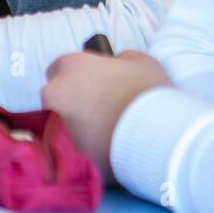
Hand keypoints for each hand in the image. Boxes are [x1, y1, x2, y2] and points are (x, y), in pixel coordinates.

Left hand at [41, 49, 172, 181]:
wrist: (156, 132)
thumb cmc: (147, 90)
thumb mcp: (139, 60)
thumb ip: (119, 60)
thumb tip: (117, 64)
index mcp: (70, 66)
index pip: (58, 68)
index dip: (76, 75)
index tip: (92, 82)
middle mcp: (57, 94)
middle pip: (57, 97)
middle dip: (73, 100)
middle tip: (101, 106)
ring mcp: (61, 125)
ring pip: (66, 123)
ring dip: (82, 124)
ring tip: (111, 127)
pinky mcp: (72, 153)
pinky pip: (79, 147)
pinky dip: (91, 146)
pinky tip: (112, 144)